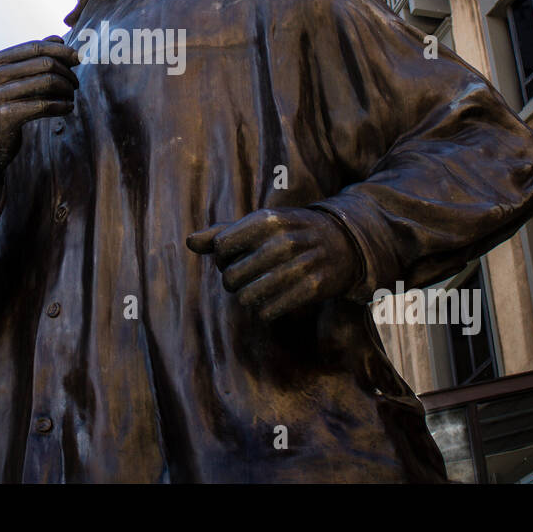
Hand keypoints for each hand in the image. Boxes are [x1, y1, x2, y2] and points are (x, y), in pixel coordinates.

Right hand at [0, 36, 78, 193]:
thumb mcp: (11, 81)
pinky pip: (45, 105)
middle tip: (75, 83)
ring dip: (67, 89)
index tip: (78, 58)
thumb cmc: (4, 109)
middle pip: (44, 63)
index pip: (35, 47)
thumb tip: (59, 39)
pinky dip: (62, 105)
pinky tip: (68, 108)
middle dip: (67, 72)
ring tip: (71, 96)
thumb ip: (31, 60)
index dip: (61, 50)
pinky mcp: (5, 116)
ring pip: (47, 82)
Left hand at [186, 207, 362, 321]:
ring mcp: (299, 264)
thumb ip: (222, 234)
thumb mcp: (259, 225)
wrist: (342, 243)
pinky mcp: (312, 287)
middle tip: (247, 276)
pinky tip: (274, 299)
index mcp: (266, 220)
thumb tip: (189, 242)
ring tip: (259, 288)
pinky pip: (269, 311)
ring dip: (248, 297)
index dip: (222, 257)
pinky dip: (266, 310)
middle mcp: (282, 240)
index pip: (221, 247)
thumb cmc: (290, 233)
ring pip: (247, 297)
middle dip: (233, 281)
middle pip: (230, 277)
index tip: (235, 257)